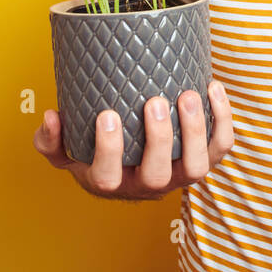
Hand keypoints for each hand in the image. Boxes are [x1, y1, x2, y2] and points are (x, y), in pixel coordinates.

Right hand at [34, 81, 234, 200]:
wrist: (131, 165)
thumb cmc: (96, 153)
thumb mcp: (66, 151)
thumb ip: (51, 140)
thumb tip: (50, 117)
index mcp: (111, 182)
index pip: (107, 178)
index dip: (109, 150)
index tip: (107, 115)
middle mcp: (147, 184)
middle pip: (156, 175)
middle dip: (159, 138)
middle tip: (155, 101)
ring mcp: (178, 175)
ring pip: (195, 167)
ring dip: (196, 131)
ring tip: (188, 95)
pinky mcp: (203, 160)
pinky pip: (220, 147)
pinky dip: (222, 120)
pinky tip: (212, 87)